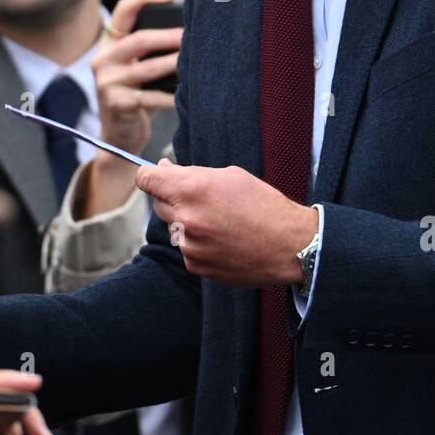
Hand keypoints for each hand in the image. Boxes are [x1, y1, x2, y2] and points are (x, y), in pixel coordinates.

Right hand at [77, 0, 181, 217]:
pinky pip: (150, 96)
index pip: (122, 11)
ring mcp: (107, 82)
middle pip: (139, 39)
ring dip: (175, 63)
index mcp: (108, 44)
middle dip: (169, 36)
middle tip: (191, 36)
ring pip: (147, 68)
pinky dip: (171, 97)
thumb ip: (152, 50)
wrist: (118, 135)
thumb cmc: (136, 96)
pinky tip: (186, 96)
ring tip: (194, 62)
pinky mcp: (115, 103)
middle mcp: (102, 60)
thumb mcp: (137, 68)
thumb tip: (190, 32)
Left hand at [135, 159, 317, 287]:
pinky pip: (186, 248)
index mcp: (191, 190)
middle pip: (158, 203)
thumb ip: (192, 173)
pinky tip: (223, 239)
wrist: (289, 245)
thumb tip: (164, 169)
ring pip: (173, 227)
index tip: (156, 176)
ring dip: (187, 221)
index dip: (150, 175)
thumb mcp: (230, 176)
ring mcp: (188, 245)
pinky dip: (198, 242)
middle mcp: (185, 218)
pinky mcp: (195, 265)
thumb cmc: (263, 204)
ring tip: (220, 221)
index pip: (146, 179)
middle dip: (173, 197)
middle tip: (202, 197)